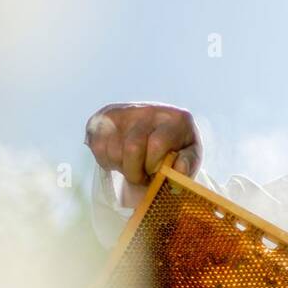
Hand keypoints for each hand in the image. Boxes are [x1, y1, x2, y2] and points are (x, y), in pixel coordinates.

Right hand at [84, 103, 201, 206]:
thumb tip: (179, 167)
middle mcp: (149, 110)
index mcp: (176, 119)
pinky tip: (120, 159)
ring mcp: (126, 111)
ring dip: (121, 167)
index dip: (152, 166)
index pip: (155, 144)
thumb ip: (189, 164)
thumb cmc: (177, 151)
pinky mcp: (106, 115)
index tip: (155, 174)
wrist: (160, 132)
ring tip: (133, 166)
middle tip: (142, 177)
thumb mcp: (190, 159)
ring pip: (112, 150)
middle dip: (135, 173)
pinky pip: (96, 145)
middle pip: (131, 148)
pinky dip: (106, 160)